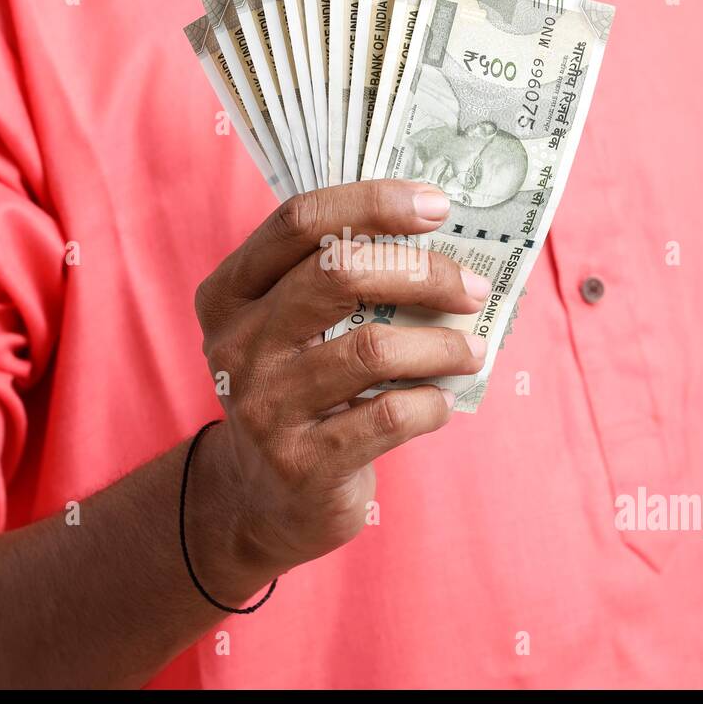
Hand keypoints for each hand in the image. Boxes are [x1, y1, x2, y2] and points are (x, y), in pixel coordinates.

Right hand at [192, 180, 489, 591]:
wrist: (264, 500)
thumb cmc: (299, 390)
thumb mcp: (289, 329)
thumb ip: (334, 280)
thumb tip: (437, 235)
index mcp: (230, 294)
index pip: (299, 222)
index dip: (373, 203)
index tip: (436, 205)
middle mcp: (237, 344)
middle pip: (338, 274)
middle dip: (423, 272)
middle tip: (472, 288)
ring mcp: (265, 407)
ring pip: (374, 349)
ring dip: (442, 345)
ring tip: (472, 351)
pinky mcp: (302, 463)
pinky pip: (390, 416)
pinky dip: (431, 404)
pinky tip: (440, 403)